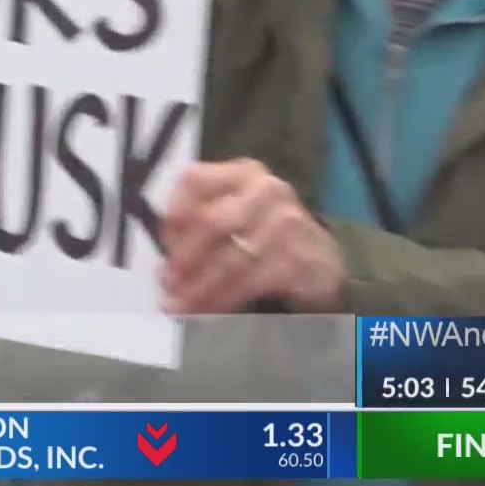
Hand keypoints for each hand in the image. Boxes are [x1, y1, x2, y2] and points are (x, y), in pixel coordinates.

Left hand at [159, 158, 345, 314]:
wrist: (323, 260)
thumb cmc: (264, 235)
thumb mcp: (234, 216)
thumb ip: (197, 226)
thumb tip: (164, 259)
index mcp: (243, 173)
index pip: (195, 179)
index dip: (173, 209)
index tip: (161, 240)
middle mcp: (266, 190)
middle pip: (212, 222)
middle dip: (184, 256)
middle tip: (166, 283)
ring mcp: (287, 223)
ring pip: (230, 259)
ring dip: (199, 287)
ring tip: (177, 306)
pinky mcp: (297, 259)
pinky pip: (249, 283)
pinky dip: (223, 300)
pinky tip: (207, 313)